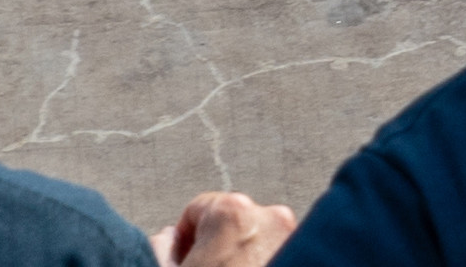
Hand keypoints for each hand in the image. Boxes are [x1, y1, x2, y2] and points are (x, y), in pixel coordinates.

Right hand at [156, 194, 296, 266]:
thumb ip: (161, 247)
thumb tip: (167, 236)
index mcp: (232, 212)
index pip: (198, 207)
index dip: (183, 237)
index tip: (182, 258)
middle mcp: (269, 215)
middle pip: (229, 220)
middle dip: (214, 243)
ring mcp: (291, 234)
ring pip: (253, 234)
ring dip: (239, 251)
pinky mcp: (304, 250)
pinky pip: (274, 246)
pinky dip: (261, 257)